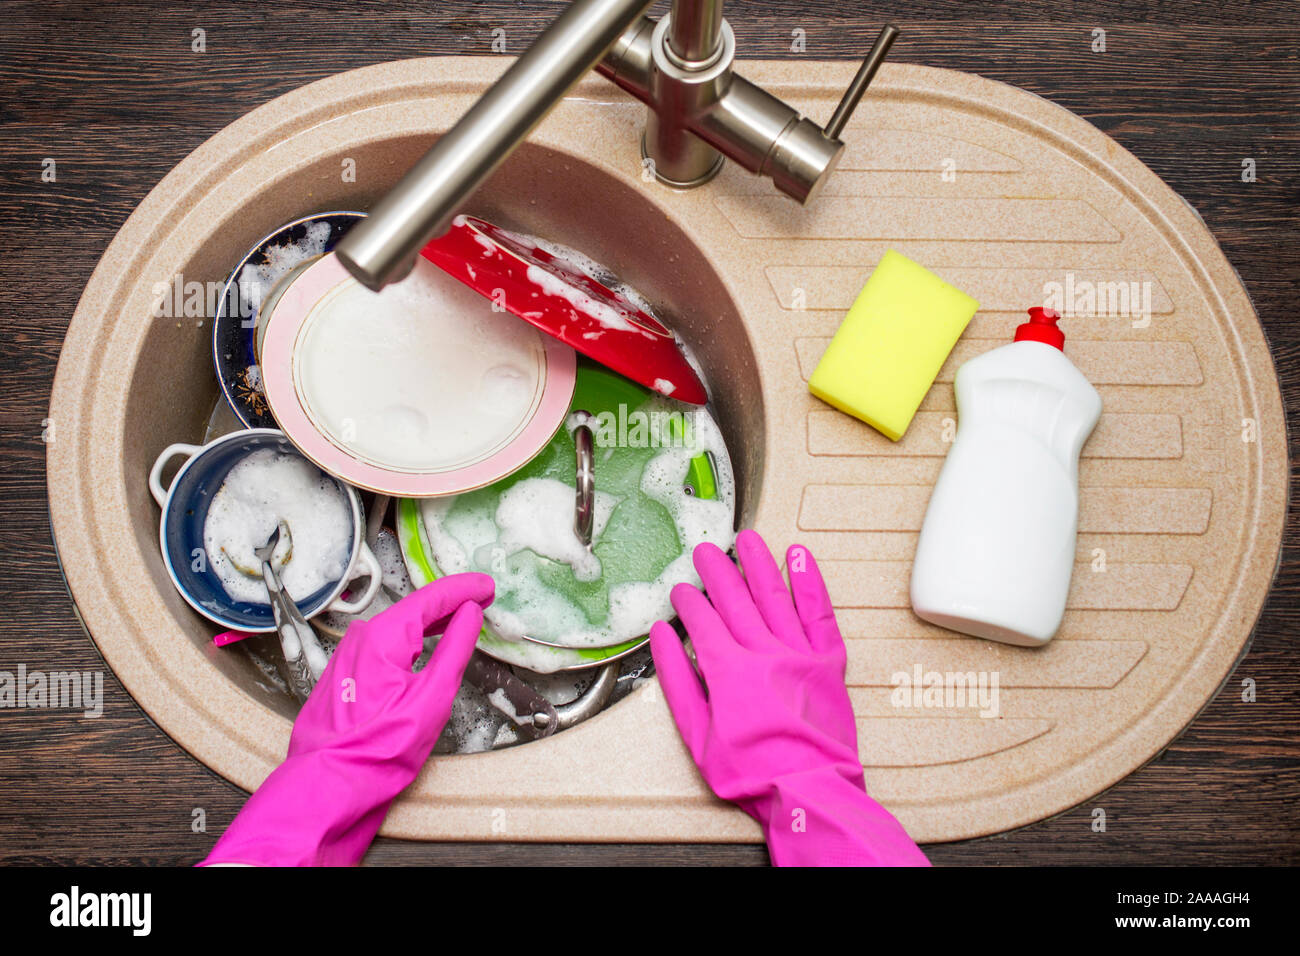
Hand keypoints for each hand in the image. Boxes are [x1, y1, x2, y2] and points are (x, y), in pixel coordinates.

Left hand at [201, 572, 493, 866]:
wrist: (330, 785)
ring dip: (431, 621)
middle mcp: (360, 638)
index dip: (462, 589)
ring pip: (397, 628)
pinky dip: (411, 639)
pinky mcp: (345, 675)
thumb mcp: (432, 697)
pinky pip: (383, 646)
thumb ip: (455, 649)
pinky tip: (426, 644)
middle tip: (481, 598)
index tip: (487, 585)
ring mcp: (348, 656)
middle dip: (449, 602)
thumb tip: (471, 614)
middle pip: (413, 610)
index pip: (430, 599)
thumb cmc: (380, 749)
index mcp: (381, 637)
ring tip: (460, 616)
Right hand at [650, 530, 927, 865]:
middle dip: (718, 571)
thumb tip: (663, 639)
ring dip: (759, 564)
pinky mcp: (828, 663)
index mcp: (729, 671)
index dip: (689, 602)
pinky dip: (810, 583)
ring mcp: (799, 654)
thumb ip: (678, 681)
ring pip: (775, 597)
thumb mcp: (697, 735)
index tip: (681, 591)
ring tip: (748, 540)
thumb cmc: (753, 772)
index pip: (702, 621)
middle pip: (736, 600)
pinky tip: (800, 559)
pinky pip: (819, 613)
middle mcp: (764, 654)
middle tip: (706, 551)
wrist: (808, 792)